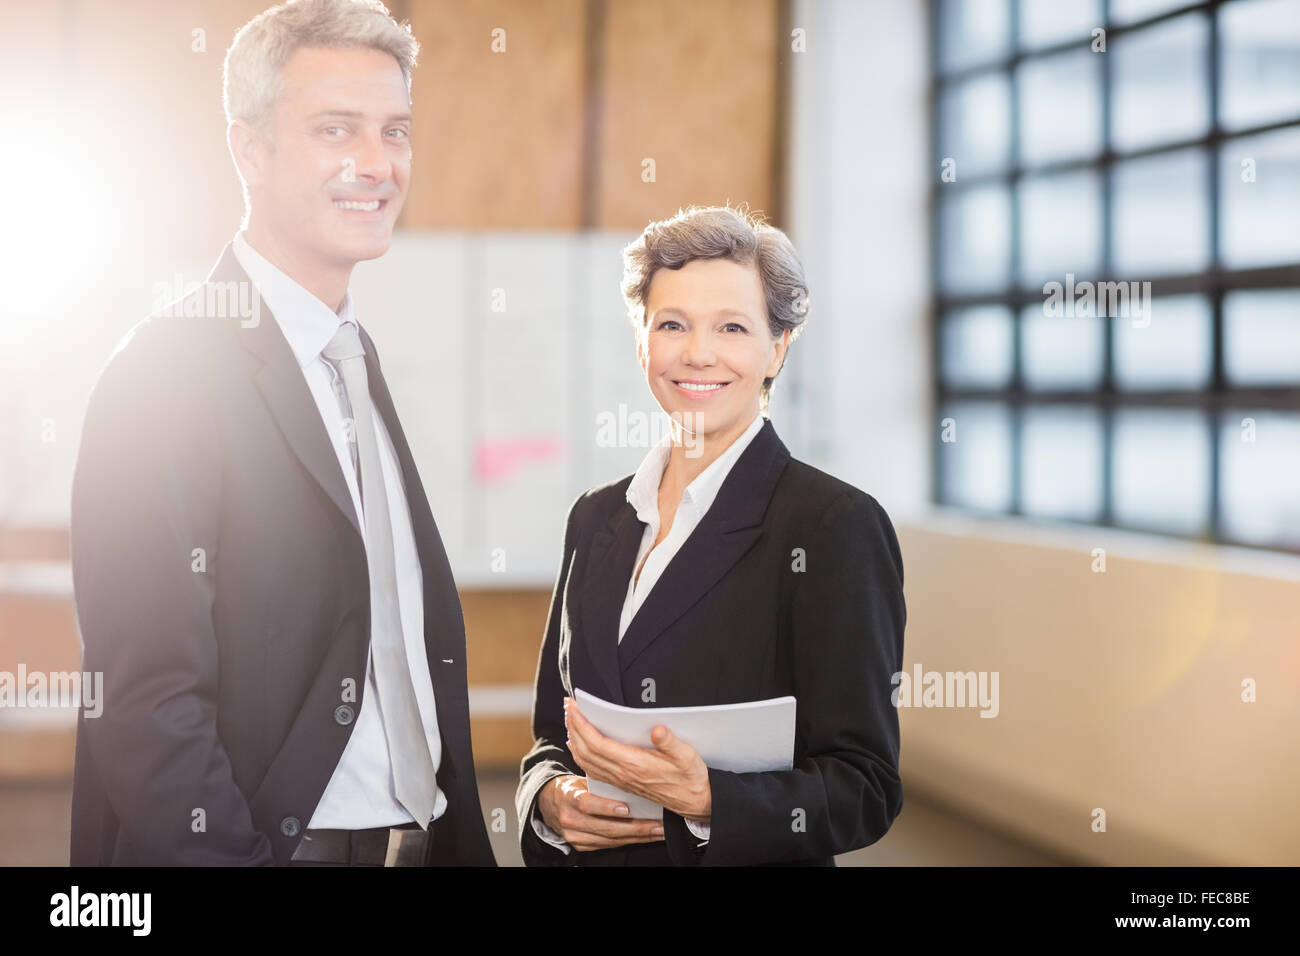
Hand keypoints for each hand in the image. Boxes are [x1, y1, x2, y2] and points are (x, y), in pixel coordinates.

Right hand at [536, 774, 664, 851]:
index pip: (586, 804)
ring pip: (610, 840)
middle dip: (635, 827)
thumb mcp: (581, 779)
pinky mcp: (581, 846)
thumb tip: (631, 779)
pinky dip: (629, 841)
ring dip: (637, 837)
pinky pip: (609, 845)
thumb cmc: (573, 787)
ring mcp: (575, 836)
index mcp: (569, 797)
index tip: (627, 808)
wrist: (550, 803)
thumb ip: (600, 782)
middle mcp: (570, 820)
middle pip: (604, 827)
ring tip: (657, 831)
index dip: (606, 807)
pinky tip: (644, 837)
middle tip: (657, 824)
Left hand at [564, 697, 711, 821]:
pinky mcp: (622, 783)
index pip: (597, 743)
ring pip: (586, 761)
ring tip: (571, 720)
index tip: (573, 707)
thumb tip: (657, 729)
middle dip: (573, 727)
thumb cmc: (690, 777)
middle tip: (568, 707)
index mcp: (634, 764)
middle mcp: (622, 773)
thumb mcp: (687, 756)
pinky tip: (579, 746)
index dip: (581, 724)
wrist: (694, 802)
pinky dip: (581, 755)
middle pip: (586, 750)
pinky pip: (593, 769)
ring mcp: (620, 780)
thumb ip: (671, 742)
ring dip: (574, 740)